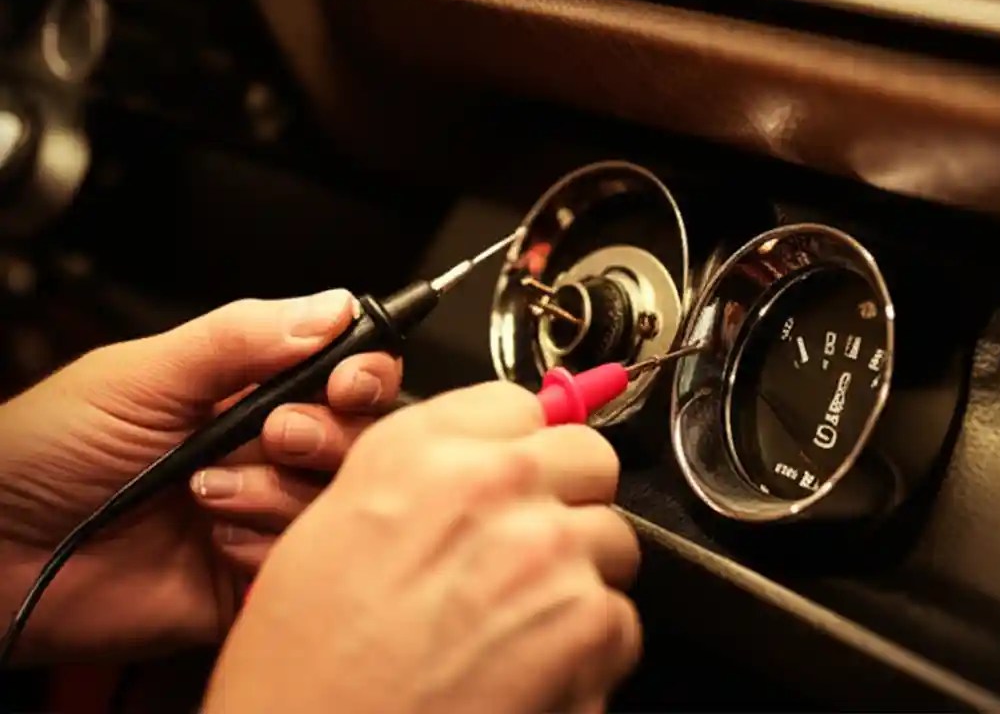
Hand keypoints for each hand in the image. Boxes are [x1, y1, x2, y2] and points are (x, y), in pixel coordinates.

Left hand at [0, 289, 402, 662]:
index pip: (344, 371)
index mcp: (244, 389)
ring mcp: (261, 513)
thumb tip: (331, 306)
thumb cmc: (39, 453)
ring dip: (278, 494)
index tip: (347, 381)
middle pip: (358, 437)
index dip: (362, 374)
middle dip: (325, 434)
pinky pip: (300, 562)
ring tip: (207, 495)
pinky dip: (263, 549)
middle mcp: (263, 450)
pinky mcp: (251, 578)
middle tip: (273, 436)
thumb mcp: (139, 376)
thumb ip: (239, 338)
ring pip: (333, 501)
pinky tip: (212, 542)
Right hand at [203, 383, 641, 713]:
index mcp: (420, 450)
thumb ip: (418, 480)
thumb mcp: (331, 532)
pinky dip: (589, 650)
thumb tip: (480, 464)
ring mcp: (548, 548)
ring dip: (580, 577)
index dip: (518, 448)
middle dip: (567, 500)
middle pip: (586, 456)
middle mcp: (491, 482)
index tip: (514, 478)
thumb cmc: (304, 665)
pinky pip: (620, 618)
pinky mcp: (587, 620)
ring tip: (517, 625)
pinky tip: (529, 669)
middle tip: (528, 550)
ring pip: (611, 539)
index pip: (518, 405)